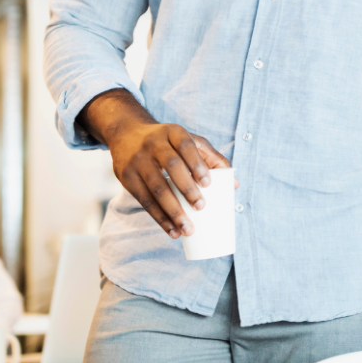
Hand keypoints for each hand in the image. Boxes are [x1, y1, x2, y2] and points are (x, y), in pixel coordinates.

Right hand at [81, 90, 229, 238]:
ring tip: (187, 229)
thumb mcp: (188, 140)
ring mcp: (138, 161)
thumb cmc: (167, 142)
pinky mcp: (126, 177)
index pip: (186, 146)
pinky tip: (171, 230)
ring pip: (156, 188)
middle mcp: (153, 144)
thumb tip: (234, 184)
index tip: (208, 183)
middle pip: (171, 166)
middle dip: (187, 189)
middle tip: (201, 207)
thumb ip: (212, 158)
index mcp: (173, 132)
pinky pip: (144, 200)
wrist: (126, 133)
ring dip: (172, 211)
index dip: (197, 164)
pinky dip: (159, 218)